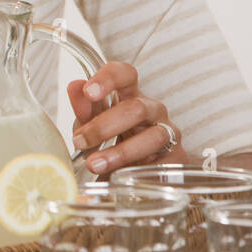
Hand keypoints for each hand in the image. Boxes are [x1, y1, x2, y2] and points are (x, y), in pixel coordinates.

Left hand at [68, 62, 186, 175]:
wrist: (129, 172)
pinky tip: (121, 177)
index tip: (89, 92)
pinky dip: (140, 170)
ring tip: (95, 164)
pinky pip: (163, 163)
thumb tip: (75, 87)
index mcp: (129, 94)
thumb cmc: (108, 139)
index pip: (125, 74)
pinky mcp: (177, 158)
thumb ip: (83, 107)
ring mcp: (168, 133)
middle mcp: (152, 109)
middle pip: (136, 108)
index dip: (108, 79)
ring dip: (120, 152)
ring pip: (153, 136)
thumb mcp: (89, 124)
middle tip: (79, 141)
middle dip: (104, 126)